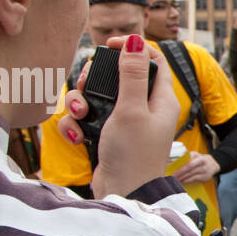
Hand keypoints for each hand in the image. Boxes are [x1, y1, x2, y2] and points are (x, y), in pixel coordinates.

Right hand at [58, 35, 178, 199]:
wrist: (123, 195)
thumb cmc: (133, 155)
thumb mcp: (132, 109)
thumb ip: (132, 74)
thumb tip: (136, 40)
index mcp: (161, 100)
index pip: (153, 60)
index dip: (133, 48)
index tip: (110, 45)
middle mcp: (146, 109)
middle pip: (119, 76)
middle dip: (96, 78)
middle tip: (85, 84)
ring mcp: (127, 123)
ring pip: (98, 97)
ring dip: (81, 103)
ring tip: (79, 115)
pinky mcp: (109, 136)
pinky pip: (88, 120)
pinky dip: (77, 125)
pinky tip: (75, 135)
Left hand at [172, 150, 219, 183]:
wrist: (214, 165)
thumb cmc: (201, 159)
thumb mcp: (195, 155)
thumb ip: (186, 157)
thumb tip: (173, 161)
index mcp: (199, 156)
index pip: (188, 161)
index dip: (180, 165)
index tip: (172, 168)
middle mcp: (202, 163)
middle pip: (189, 168)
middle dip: (179, 172)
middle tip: (172, 176)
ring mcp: (204, 170)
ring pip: (190, 174)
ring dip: (182, 177)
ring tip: (175, 179)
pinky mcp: (204, 177)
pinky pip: (193, 179)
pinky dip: (186, 180)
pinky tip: (181, 181)